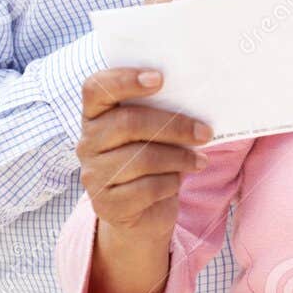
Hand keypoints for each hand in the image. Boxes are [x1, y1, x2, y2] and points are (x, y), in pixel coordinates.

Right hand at [77, 68, 210, 243]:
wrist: (143, 214)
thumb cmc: (153, 163)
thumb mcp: (153, 135)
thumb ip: (161, 113)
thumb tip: (196, 101)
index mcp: (95, 116)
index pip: (96, 89)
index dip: (124, 79)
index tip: (160, 78)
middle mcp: (88, 143)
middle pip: (128, 123)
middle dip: (173, 125)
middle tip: (205, 132)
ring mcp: (93, 175)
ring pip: (142, 158)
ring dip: (180, 157)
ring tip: (201, 160)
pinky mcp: (106, 204)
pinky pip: (146, 188)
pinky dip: (170, 184)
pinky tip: (178, 182)